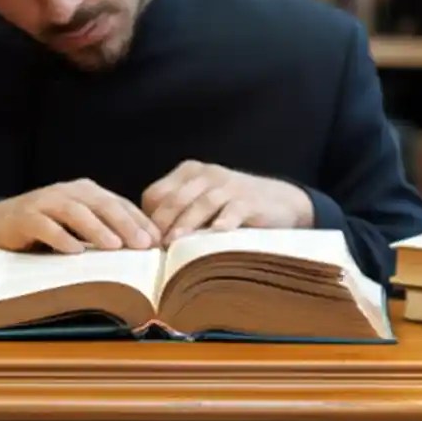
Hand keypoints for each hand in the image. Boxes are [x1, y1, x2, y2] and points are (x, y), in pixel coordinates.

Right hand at [0, 179, 160, 253]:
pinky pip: (45, 226)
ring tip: (114, 246)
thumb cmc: (46, 226)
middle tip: (143, 244)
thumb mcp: (78, 224)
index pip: (118, 203)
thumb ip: (104, 229)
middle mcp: (68, 191)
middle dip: (125, 224)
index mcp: (85, 191)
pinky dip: (61, 238)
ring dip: (97, 229)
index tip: (158, 240)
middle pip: (101, 204)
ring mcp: (45, 202)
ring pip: (76, 212)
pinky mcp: (25, 217)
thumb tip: (142, 247)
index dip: (139, 220)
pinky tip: (74, 251)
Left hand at [141, 160, 313, 244]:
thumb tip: (146, 243)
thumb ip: (178, 214)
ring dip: (186, 223)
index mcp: (189, 173)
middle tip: (151, 248)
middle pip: (176, 198)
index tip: (142, 243)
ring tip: (173, 243)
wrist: (279, 202)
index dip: (147, 218)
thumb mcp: (201, 204)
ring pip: (202, 203)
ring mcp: (229, 186)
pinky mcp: (250, 200)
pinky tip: (216, 233)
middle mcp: (207, 174)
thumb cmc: (231, 208)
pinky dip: (224, 221)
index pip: (157, 193)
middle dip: (162, 223)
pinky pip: (234, 210)